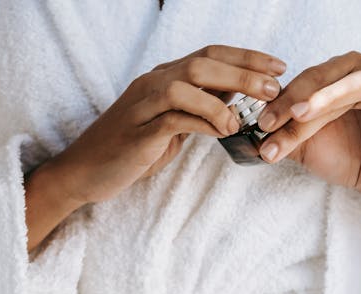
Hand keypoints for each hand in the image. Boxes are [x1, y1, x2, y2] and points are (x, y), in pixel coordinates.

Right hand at [25, 45, 286, 250]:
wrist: (83, 171)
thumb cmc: (128, 149)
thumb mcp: (168, 123)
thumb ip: (196, 108)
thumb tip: (232, 98)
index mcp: (163, 79)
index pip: (209, 55)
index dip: (246, 57)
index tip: (277, 67)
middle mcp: (153, 84)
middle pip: (203, 63)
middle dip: (243, 72)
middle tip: (274, 88)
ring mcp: (143, 105)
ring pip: (187, 83)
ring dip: (223, 97)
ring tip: (245, 117)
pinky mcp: (139, 131)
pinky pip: (174, 117)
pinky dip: (202, 122)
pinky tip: (222, 133)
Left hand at [255, 52, 360, 258]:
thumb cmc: (347, 156)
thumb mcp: (307, 147)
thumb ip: (282, 134)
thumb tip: (247, 134)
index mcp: (342, 78)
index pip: (308, 80)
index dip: (282, 98)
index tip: (259, 121)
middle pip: (331, 77)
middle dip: (298, 98)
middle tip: (272, 121)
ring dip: (330, 98)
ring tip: (304, 114)